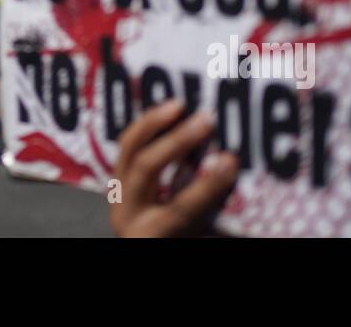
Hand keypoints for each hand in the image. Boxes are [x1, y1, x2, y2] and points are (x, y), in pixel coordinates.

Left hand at [109, 100, 238, 237]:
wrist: (142, 245)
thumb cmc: (178, 239)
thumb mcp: (197, 235)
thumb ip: (213, 214)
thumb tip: (234, 175)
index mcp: (151, 234)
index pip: (180, 208)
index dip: (206, 185)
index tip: (231, 160)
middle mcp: (127, 211)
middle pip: (147, 168)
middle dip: (177, 141)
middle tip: (207, 120)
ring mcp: (117, 192)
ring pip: (128, 148)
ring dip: (154, 122)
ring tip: (180, 105)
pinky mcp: (116, 178)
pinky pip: (127, 144)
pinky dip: (146, 124)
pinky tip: (165, 109)